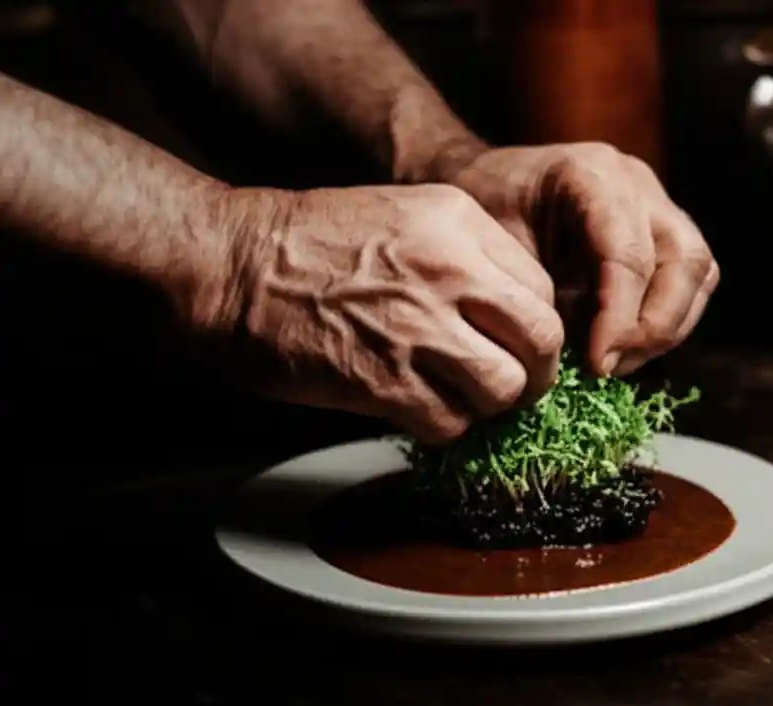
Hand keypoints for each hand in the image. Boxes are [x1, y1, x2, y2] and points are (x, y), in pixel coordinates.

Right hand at [203, 184, 563, 442]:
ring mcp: (420, 328)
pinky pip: (451, 422)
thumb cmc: (309, 242)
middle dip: (536, 371)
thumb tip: (510, 312)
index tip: (517, 343)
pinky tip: (420, 407)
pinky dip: (444, 425)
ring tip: (464, 397)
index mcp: (458, 222)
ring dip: (490, 403)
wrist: (231, 266)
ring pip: (505, 388)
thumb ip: (466, 255)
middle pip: (542, 339)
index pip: (540, 288)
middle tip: (515, 382)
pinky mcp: (386, 382)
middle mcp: (451, 271)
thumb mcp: (405, 214)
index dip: (535, 326)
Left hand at [442, 142, 719, 376]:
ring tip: (619, 362)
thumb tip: (583, 360)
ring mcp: (656, 201)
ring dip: (668, 327)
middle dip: (656, 325)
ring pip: (697, 269)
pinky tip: (627, 345)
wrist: (484, 179)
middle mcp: (635, 181)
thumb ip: (542, 296)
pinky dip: (667, 318)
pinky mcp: (663, 227)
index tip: (599, 365)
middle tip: (613, 368)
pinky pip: (691, 278)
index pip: (629, 253)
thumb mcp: (498, 250)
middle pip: (684, 258)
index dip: (621, 317)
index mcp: (590, 174)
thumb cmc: (483, 212)